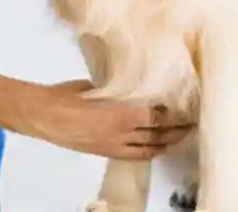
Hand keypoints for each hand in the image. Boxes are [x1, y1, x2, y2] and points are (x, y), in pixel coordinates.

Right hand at [28, 80, 192, 159]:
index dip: (175, 110)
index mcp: (122, 110)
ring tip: (183, 134)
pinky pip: (137, 155)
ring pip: (152, 146)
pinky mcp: (108, 152)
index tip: (186, 101)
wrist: (44, 116)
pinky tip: (159, 148)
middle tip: (193, 120)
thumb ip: (120, 87)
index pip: (159, 113)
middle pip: (160, 132)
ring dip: (169, 141)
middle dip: (179, 127)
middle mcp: (122, 131)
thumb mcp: (98, 84)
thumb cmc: (67, 96)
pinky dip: (152, 151)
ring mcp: (116, 144)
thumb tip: (135, 82)